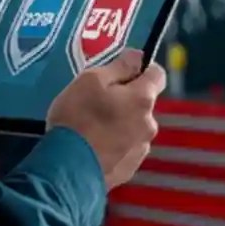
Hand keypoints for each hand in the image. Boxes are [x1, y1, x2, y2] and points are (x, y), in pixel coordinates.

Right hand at [46, 48, 165, 188]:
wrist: (67, 169)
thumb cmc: (77, 117)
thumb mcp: (90, 80)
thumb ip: (118, 66)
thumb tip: (138, 56)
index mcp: (143, 99)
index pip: (157, 74)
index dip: (140, 67)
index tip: (120, 70)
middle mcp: (149, 124)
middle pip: (142, 103)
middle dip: (125, 99)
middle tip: (96, 101)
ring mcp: (140, 149)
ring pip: (134, 126)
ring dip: (120, 123)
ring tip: (91, 128)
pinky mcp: (129, 169)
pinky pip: (125, 148)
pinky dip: (114, 144)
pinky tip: (93, 146)